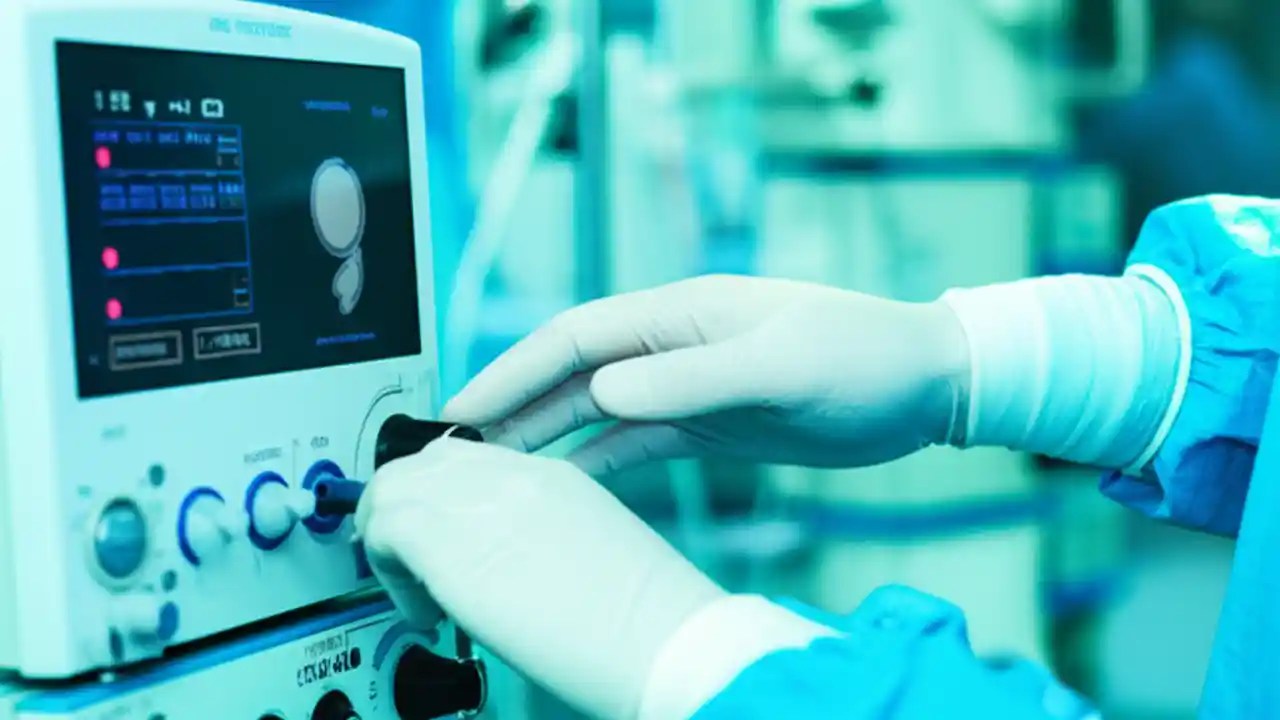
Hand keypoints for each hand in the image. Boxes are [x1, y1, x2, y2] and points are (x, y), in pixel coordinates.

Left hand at [355, 437, 724, 719]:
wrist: (663, 639)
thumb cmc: (645, 621)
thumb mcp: (589, 554)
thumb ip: (536, 542)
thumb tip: (495, 567)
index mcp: (552, 476)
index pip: (468, 459)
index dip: (440, 498)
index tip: (436, 540)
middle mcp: (513, 476)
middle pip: (424, 461)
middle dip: (404, 509)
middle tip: (407, 564)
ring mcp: (481, 500)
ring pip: (393, 486)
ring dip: (389, 539)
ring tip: (413, 592)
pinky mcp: (451, 539)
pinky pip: (384, 531)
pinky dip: (388, 575)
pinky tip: (425, 614)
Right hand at [443, 275, 969, 475]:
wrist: (926, 384)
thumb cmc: (864, 356)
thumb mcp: (780, 366)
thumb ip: (691, 378)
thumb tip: (604, 389)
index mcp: (682, 313)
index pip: (576, 337)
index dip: (515, 369)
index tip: (466, 407)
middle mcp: (674, 345)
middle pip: (573, 373)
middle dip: (514, 404)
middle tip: (458, 447)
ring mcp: (689, 385)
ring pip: (596, 411)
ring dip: (546, 435)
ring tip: (493, 471)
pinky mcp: (709, 424)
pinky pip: (636, 443)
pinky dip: (596, 462)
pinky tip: (564, 487)